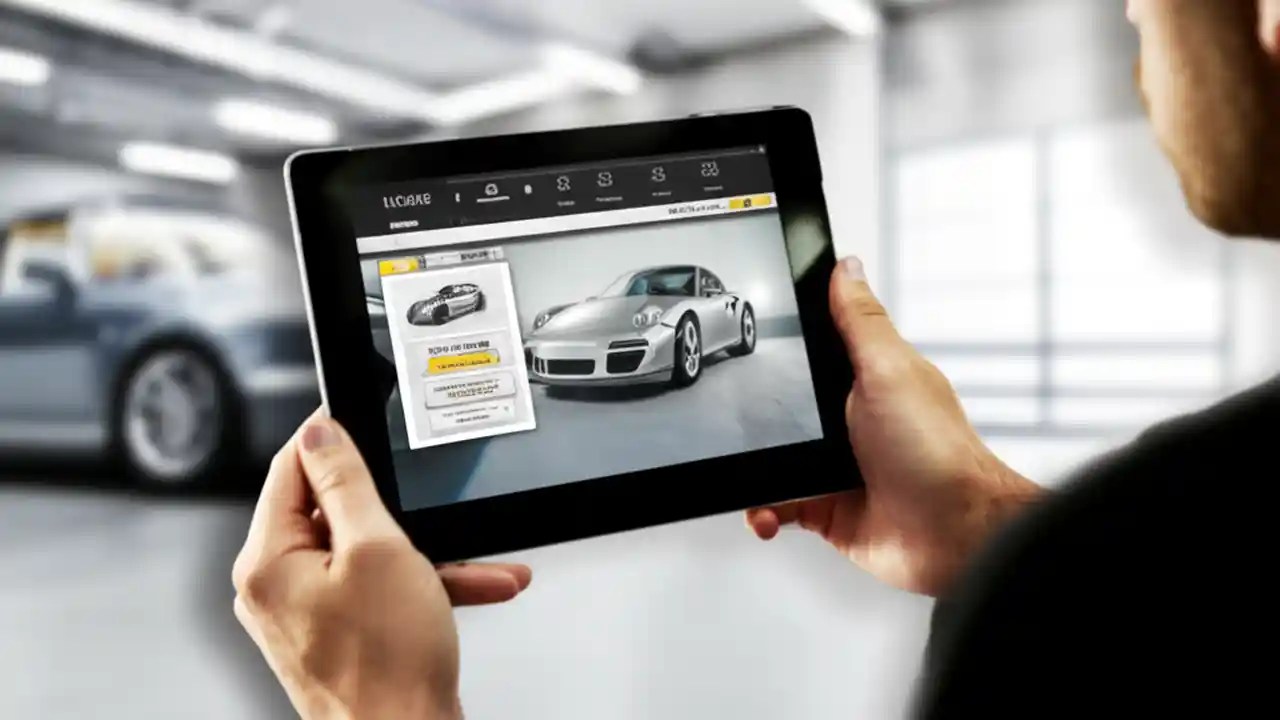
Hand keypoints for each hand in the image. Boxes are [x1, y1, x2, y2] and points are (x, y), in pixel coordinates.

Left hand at [232, 412, 530, 719]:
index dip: (330, 436)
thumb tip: (320, 432)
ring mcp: (308, 612)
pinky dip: (426, 582)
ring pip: (367, 550)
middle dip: (397, 506)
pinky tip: (476, 583)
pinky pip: (381, 586)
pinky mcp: (341, 632)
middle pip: (332, 509)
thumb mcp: (378, 549)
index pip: (290, 469)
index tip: (364, 416)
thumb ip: (346, 482)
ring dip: (426, 550)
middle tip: (430, 501)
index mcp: (267, 561)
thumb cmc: (387, 668)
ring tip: (475, 558)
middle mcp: (277, 586)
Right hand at [746, 257, 1041, 596]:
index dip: (784, 346)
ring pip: (774, 457)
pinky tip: (765, 511)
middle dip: (759, 414)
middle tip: (740, 418)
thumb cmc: (936, 453)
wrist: (954, 536)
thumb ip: (860, 321)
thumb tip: (846, 267)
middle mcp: (851, 421)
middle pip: (786, 406)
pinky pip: (778, 505)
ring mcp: (838, 466)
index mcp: (867, 379)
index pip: (817, 350)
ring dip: (756, 468)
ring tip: (747, 471)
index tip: (754, 343)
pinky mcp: (827, 508)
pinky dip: (763, 510)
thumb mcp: (889, 371)